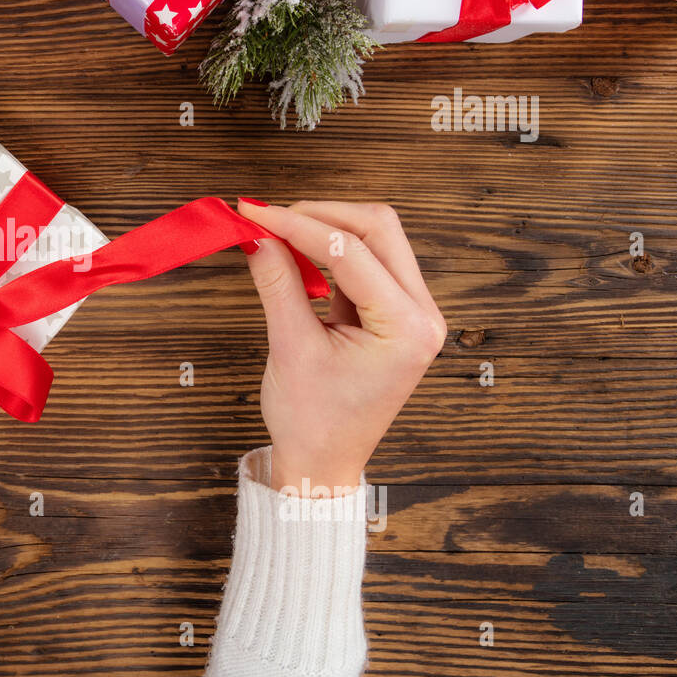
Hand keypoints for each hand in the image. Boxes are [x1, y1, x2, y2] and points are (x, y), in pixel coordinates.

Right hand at [238, 200, 445, 495]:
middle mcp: (422, 315)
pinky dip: (330, 251)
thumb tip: (258, 234)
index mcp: (406, 329)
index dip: (297, 224)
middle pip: (378, 229)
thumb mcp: (290, 348)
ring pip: (375, 239)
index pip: (350, 250)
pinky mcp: (395, 313)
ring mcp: (412, 313)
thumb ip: (277, 282)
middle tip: (268, 217)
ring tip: (276, 235)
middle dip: (320, 215)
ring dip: (325, 229)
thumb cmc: (313, 422)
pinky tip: (295, 255)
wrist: (323, 464)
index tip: (254, 213)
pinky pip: (366, 262)